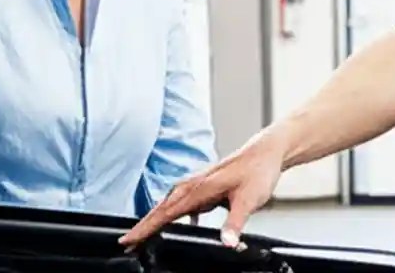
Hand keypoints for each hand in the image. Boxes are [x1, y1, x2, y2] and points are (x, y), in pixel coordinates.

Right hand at [118, 128, 289, 251]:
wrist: (267, 152)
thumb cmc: (258, 171)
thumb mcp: (248, 200)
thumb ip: (235, 223)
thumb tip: (227, 243)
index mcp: (199, 188)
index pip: (165, 213)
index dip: (145, 228)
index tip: (128, 239)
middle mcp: (194, 185)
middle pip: (161, 209)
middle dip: (143, 226)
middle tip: (128, 243)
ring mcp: (198, 184)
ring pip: (170, 204)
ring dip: (156, 219)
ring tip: (145, 236)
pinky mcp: (205, 186)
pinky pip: (183, 202)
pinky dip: (175, 213)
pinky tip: (182, 224)